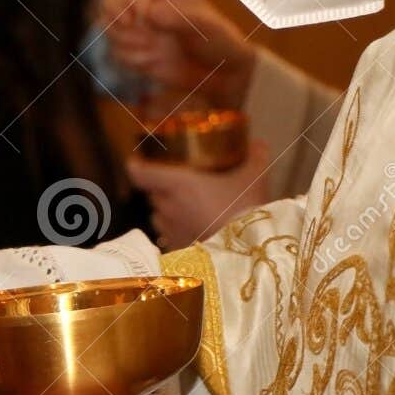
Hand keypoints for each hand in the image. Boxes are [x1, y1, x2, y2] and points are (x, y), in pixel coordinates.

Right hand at [102, 0, 255, 108]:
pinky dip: (131, 62)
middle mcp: (145, 6)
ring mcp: (139, 30)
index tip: (140, 21)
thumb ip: (178, 18)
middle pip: (110, 7)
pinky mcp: (135, 52)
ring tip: (154, 55)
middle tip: (135, 35)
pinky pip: (116, 55)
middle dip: (118, 24)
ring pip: (111, 34)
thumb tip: (150, 14)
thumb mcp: (205, 26)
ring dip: (128, 46)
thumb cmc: (218, 42)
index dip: (130, 6)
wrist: (219, 72)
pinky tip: (152, 64)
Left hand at [128, 142, 272, 247]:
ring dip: (168, 210)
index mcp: (177, 184)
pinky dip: (177, 231)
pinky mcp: (177, 250)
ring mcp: (170, 231)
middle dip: (160, 188)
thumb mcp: (254, 178)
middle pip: (152, 193)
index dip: (136, 165)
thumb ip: (255, 157)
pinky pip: (169, 237)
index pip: (140, 173)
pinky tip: (193, 229)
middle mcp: (167, 207)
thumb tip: (258, 144)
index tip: (136, 161)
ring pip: (159, 216)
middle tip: (176, 182)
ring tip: (186, 206)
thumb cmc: (245, 209)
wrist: (248, 250)